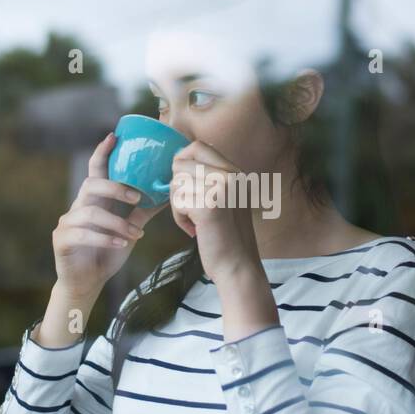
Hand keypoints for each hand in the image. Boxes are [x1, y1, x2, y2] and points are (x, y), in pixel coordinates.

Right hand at [52, 132, 166, 298]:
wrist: (87, 282)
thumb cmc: (106, 252)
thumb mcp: (129, 228)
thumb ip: (143, 210)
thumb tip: (167, 193)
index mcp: (94, 200)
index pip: (96, 171)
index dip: (103, 152)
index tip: (114, 136)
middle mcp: (78, 207)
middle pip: (91, 185)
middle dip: (115, 187)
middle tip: (138, 197)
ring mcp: (67, 223)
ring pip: (91, 213)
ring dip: (117, 222)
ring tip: (136, 234)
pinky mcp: (62, 240)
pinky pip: (83, 234)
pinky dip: (104, 237)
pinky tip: (120, 243)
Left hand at [170, 140, 262, 283]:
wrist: (238, 267)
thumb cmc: (226, 237)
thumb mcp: (225, 200)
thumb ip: (210, 178)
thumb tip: (178, 160)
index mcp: (236, 172)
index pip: (198, 146)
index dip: (182, 161)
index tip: (184, 184)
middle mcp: (232, 176)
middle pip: (181, 164)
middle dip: (177, 188)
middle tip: (190, 209)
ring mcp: (222, 189)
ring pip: (176, 183)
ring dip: (178, 206)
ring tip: (195, 222)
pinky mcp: (209, 206)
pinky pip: (177, 202)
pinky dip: (179, 218)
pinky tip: (195, 230)